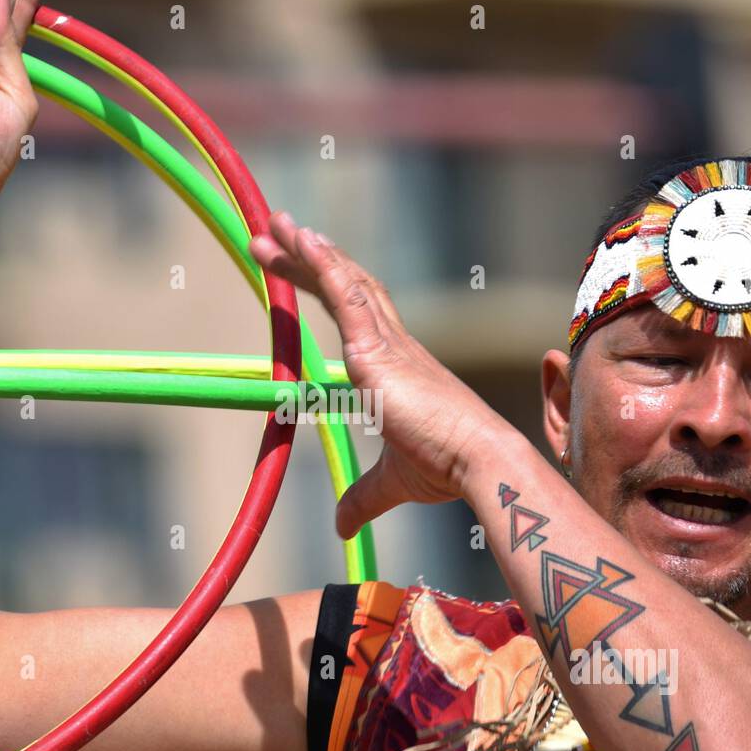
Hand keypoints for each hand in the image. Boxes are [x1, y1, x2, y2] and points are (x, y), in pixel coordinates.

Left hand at [249, 212, 516, 539]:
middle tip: (274, 233)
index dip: (328, 285)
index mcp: (397, 365)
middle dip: (309, 259)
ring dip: (306, 252)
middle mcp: (394, 343)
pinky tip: (303, 239)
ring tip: (274, 224)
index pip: (357, 312)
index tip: (302, 265)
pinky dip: (326, 265)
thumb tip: (341, 526)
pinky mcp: (379, 350)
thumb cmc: (446, 467)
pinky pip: (348, 295)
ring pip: (344, 282)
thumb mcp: (392, 482)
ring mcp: (388, 342)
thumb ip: (363, 497)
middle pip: (347, 286)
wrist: (476, 461)